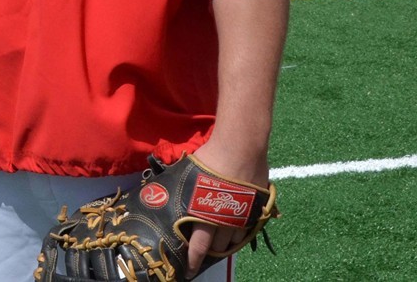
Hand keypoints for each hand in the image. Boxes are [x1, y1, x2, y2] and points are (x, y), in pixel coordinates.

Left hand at [184, 140, 270, 274]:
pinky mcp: (256, 209)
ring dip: (225, 243)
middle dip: (209, 252)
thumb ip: (179, 190)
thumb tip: (159, 195)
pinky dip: (239, 232)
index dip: (194, 261)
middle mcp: (226, 222)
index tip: (190, 272)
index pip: (199, 248)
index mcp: (207, 216)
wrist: (241, 146)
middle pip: (217, 246)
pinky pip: (247, 228)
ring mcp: (243, 216)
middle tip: (202, 253)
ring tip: (217, 242)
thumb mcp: (188, 174)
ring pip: (234, 240)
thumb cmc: (211, 159)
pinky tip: (233, 228)